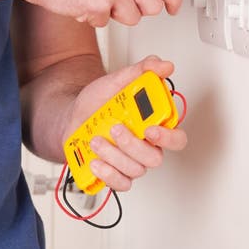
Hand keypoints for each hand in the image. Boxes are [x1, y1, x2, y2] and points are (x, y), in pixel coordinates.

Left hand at [62, 55, 187, 191]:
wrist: (71, 115)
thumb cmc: (98, 101)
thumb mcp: (117, 80)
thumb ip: (141, 70)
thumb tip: (163, 65)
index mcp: (152, 124)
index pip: (176, 138)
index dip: (169, 138)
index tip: (151, 128)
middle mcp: (145, 146)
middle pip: (155, 158)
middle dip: (133, 145)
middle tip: (116, 128)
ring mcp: (131, 161)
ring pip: (135, 170)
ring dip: (113, 154)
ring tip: (96, 138)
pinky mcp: (115, 172)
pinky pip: (120, 184)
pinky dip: (108, 173)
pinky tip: (96, 160)